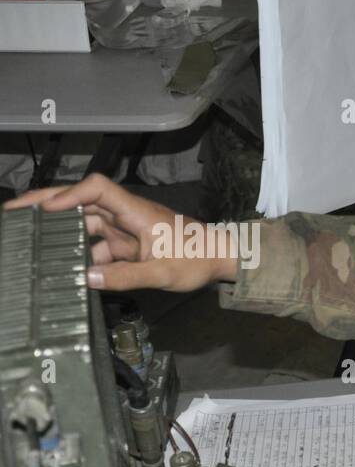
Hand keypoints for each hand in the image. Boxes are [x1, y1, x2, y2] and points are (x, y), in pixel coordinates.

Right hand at [2, 173, 239, 290]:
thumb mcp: (161, 272)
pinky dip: (81, 254)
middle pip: (80, 202)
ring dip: (60, 232)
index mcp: (134, 211)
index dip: (68, 195)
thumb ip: (124, 276)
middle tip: (13, 213)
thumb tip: (84, 278)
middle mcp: (126, 214)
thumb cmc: (198, 259)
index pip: (96, 188)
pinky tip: (64, 267)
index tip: (46, 209)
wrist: (221, 260)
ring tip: (28, 240)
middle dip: (47, 205)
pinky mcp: (128, 244)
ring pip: (85, 224)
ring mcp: (126, 228)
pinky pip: (97, 245)